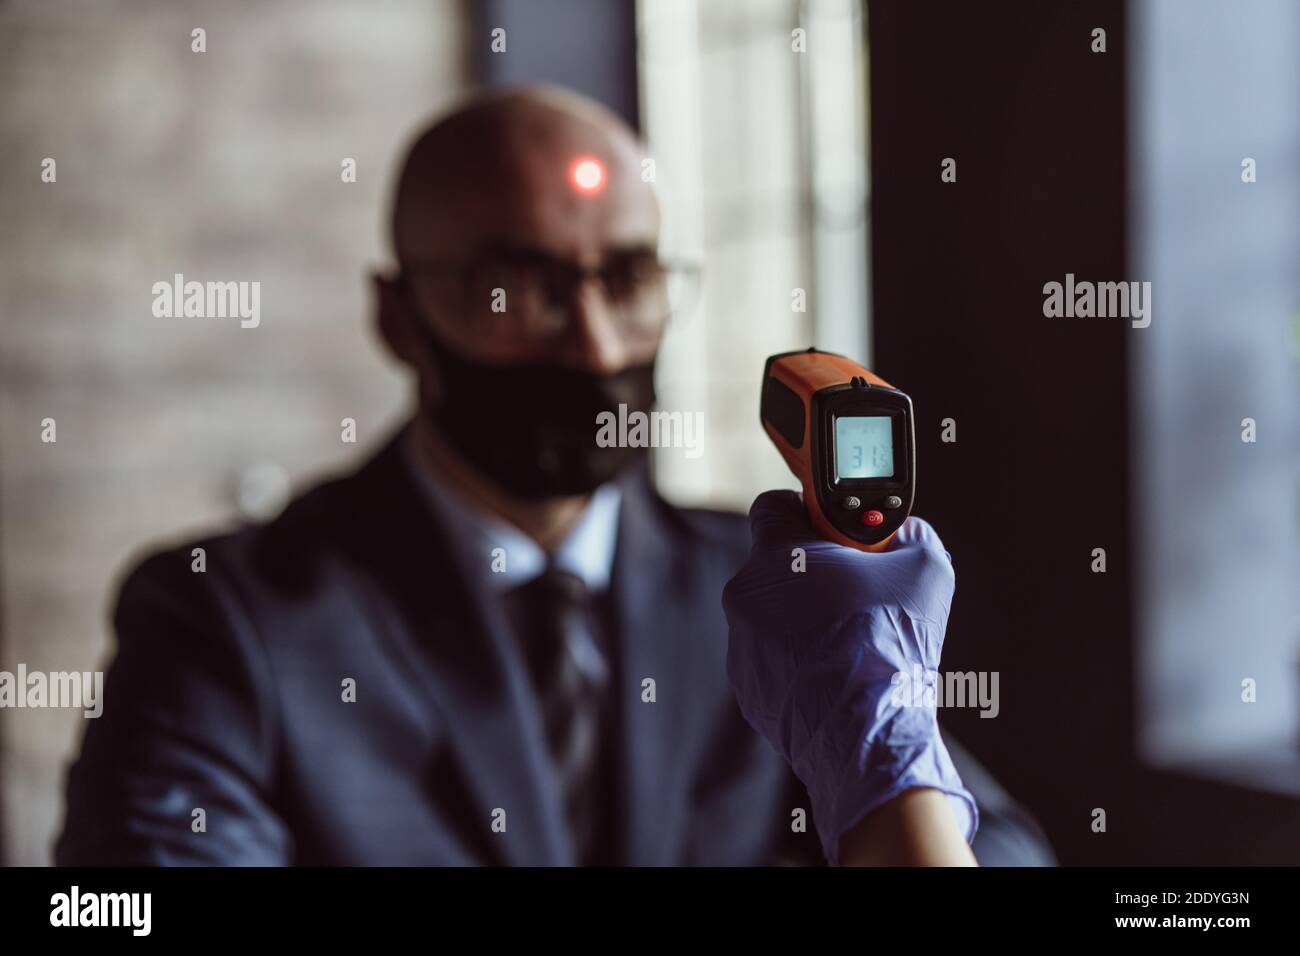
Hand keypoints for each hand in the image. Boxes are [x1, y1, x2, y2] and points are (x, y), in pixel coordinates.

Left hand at [722, 490, 976, 864]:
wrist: (865, 732)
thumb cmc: (888, 646)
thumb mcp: (925, 570)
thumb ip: (909, 535)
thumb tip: (905, 533)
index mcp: (777, 555)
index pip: (774, 505)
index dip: (806, 510)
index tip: (832, 529)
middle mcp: (747, 594)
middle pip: (777, 564)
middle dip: (812, 571)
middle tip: (854, 589)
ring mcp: (741, 642)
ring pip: (773, 613)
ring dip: (803, 618)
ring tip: (849, 640)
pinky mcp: (746, 684)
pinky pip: (770, 656)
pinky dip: (797, 659)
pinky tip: (834, 673)